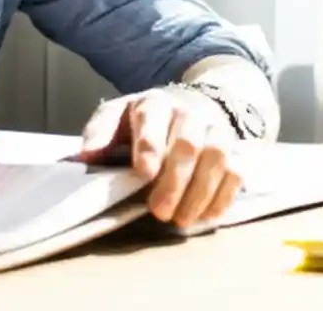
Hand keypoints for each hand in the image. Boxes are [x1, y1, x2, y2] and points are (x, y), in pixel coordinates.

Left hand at [77, 88, 241, 228]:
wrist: (194, 105)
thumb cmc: (146, 120)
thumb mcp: (118, 116)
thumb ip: (100, 133)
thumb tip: (85, 155)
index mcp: (155, 103)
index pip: (153, 119)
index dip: (150, 146)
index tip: (143, 173)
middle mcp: (189, 112)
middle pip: (187, 145)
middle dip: (174, 181)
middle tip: (159, 212)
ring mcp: (217, 129)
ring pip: (217, 158)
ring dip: (199, 193)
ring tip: (181, 219)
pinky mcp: (236, 149)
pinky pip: (237, 171)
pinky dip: (223, 196)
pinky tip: (206, 216)